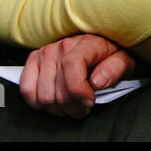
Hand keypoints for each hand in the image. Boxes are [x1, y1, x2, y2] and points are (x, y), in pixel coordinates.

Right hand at [18, 34, 135, 118]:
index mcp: (86, 43)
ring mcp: (45, 52)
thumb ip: (115, 68)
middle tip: (83, 108)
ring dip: (58, 108)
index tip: (90, 102)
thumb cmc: (111, 54)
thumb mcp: (123, 59)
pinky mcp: (34, 60)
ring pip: (43, 95)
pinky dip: (38, 102)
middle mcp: (61, 46)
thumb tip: (97, 81)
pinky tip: (53, 102)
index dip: (80, 92)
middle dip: (72, 107)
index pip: (72, 67)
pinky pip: (26, 89)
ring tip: (71, 106)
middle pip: (58, 90)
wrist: (98, 42)